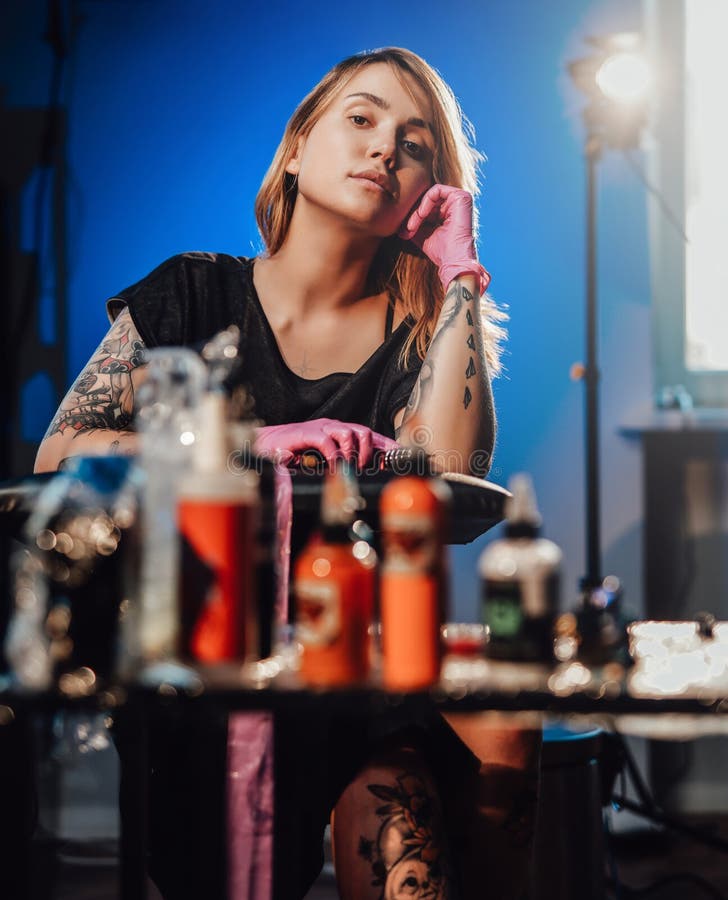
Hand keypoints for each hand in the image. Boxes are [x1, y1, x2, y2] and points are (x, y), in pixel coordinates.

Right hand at [254, 418, 397, 467]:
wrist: (264, 445)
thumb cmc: (294, 455)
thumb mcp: (322, 463)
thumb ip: (339, 467)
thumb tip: (358, 479)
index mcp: (341, 434)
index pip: (372, 437)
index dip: (387, 447)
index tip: (401, 459)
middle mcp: (334, 427)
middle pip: (365, 431)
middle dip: (371, 452)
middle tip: (366, 469)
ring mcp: (320, 428)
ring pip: (349, 432)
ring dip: (354, 452)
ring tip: (350, 468)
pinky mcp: (306, 433)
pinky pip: (326, 440)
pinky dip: (333, 455)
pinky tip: (332, 468)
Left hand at [399, 184, 489, 293]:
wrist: (453, 260)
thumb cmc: (440, 251)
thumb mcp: (421, 234)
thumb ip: (413, 223)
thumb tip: (397, 219)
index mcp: (448, 212)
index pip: (426, 205)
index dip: (414, 216)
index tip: (406, 231)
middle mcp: (455, 204)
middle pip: (426, 200)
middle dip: (413, 214)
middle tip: (407, 229)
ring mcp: (460, 199)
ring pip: (429, 195)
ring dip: (417, 210)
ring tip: (412, 226)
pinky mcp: (462, 197)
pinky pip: (437, 190)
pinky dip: (426, 201)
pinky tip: (421, 214)